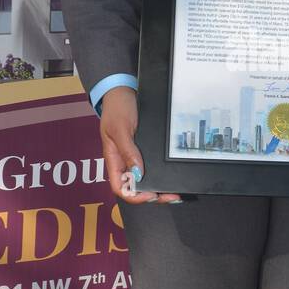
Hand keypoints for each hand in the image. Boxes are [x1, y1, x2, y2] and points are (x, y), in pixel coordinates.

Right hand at [100, 87, 181, 202]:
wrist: (122, 92)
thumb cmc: (116, 108)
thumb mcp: (121, 129)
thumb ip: (128, 151)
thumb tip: (138, 174)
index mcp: (114, 160)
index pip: (121, 187)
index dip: (135, 196)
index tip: (151, 195)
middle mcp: (124, 161)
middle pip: (136, 188)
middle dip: (153, 195)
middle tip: (171, 196)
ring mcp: (134, 156)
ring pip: (145, 180)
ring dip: (159, 188)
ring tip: (174, 191)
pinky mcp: (143, 150)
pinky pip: (151, 166)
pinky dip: (162, 174)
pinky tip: (172, 176)